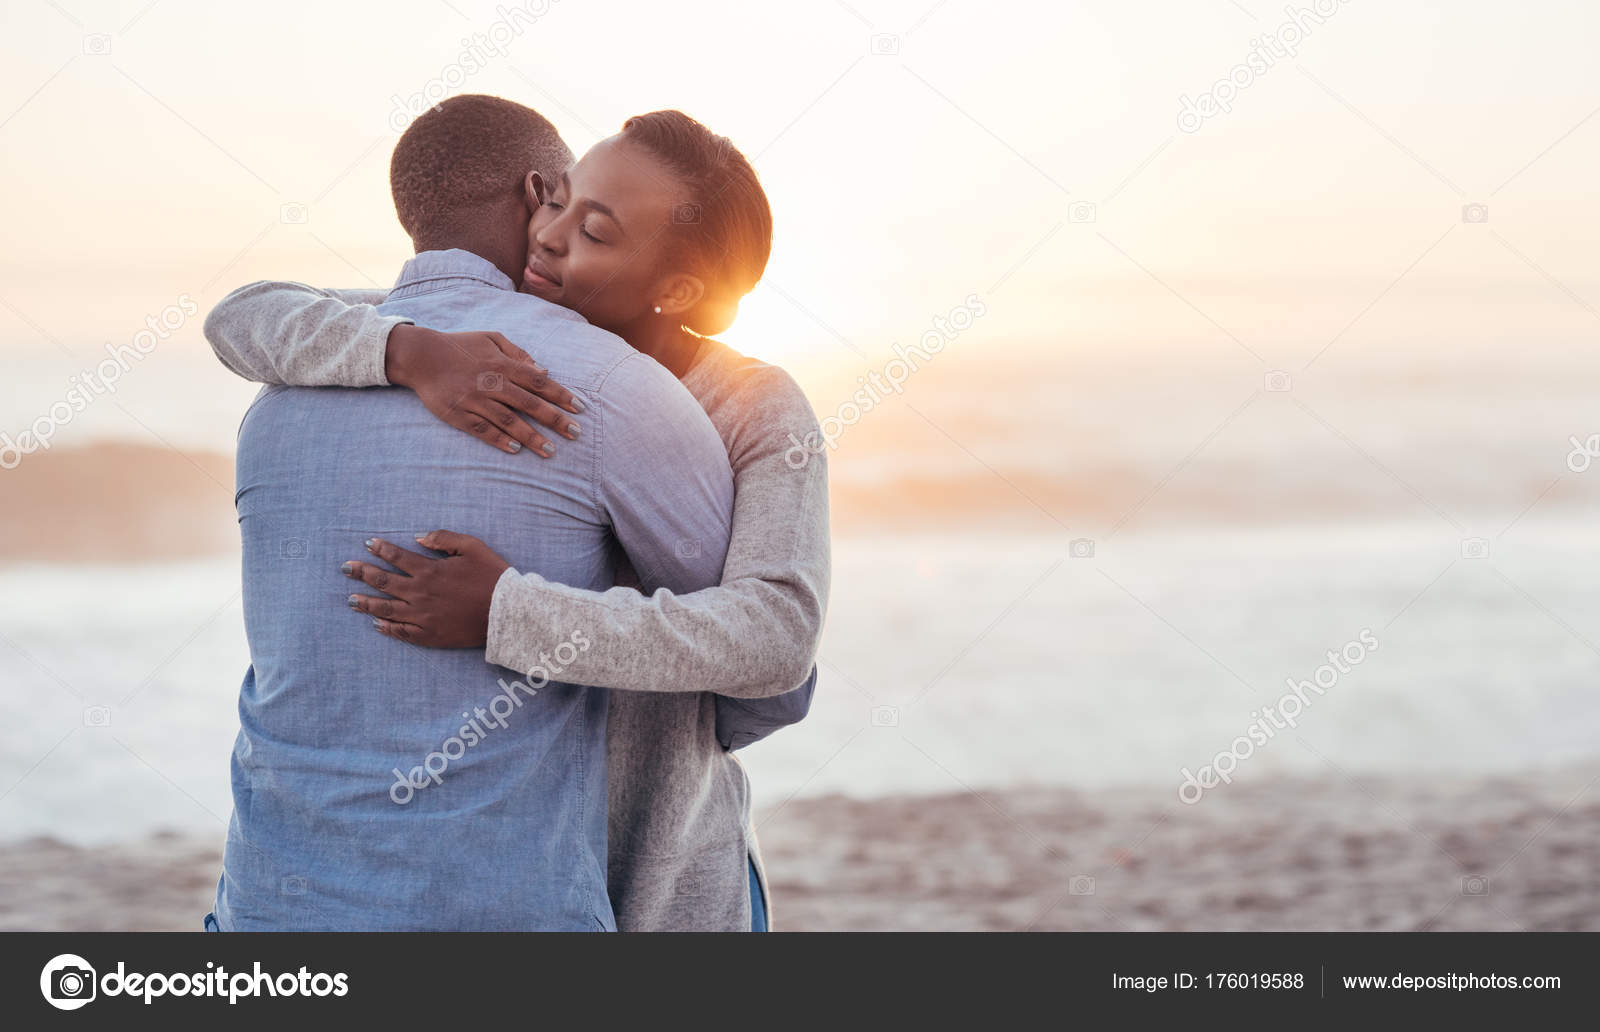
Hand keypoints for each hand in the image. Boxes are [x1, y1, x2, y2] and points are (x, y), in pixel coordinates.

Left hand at [342, 531, 511, 647]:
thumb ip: (443, 539)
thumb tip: (418, 538)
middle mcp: (420, 593)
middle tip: (345, 568)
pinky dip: (387, 628)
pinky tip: (377, 624)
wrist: (507, 612)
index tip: (367, 544)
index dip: (380, 549)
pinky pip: (403, 632)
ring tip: (350, 600)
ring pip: (387, 609)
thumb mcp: (472, 547)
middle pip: (384, 582)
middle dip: (362, 573)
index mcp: (429, 571)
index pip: (396, 557)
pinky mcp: (430, 635)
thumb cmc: (492, 576)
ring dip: (366, 603)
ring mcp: (423, 616)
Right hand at [384, 324, 584, 456]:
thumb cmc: (461, 346)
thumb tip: (545, 369)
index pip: (539, 382)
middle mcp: (491, 382)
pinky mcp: (458, 414)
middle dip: (555, 419)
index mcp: (502, 364)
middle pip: (529, 404)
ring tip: (550, 451)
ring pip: (508, 421)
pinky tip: (516, 450)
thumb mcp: (491, 339)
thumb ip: (518, 353)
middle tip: (575, 434)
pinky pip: (482, 429)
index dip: (561, 395)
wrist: (421, 356)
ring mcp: (474, 399)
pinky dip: (499, 440)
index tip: (580, 409)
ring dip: (531, 437)